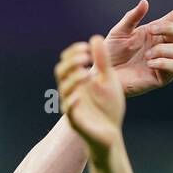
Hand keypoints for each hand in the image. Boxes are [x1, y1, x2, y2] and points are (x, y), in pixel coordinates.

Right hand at [56, 35, 124, 157]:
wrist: (111, 134)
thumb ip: (102, 60)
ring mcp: (72, 106)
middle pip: (60, 72)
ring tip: (87, 74)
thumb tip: (94, 38)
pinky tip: (80, 95)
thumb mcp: (108, 79)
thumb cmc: (108, 107)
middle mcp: (71, 92)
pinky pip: (68, 110)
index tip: (87, 47)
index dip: (73, 52)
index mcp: (78, 81)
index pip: (67, 62)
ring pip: (64, 90)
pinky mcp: (76, 122)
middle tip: (86, 57)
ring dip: (73, 79)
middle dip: (71, 62)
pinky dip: (72, 101)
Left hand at [104, 0, 172, 96]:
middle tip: (152, 30)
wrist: (103, 75)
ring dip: (164, 49)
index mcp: (154, 32)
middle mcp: (161, 45)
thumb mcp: (119, 32)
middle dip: (168, 28)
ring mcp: (162, 62)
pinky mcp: (161, 77)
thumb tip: (145, 2)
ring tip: (147, 55)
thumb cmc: (110, 53)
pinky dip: (164, 62)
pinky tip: (150, 63)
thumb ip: (132, 18)